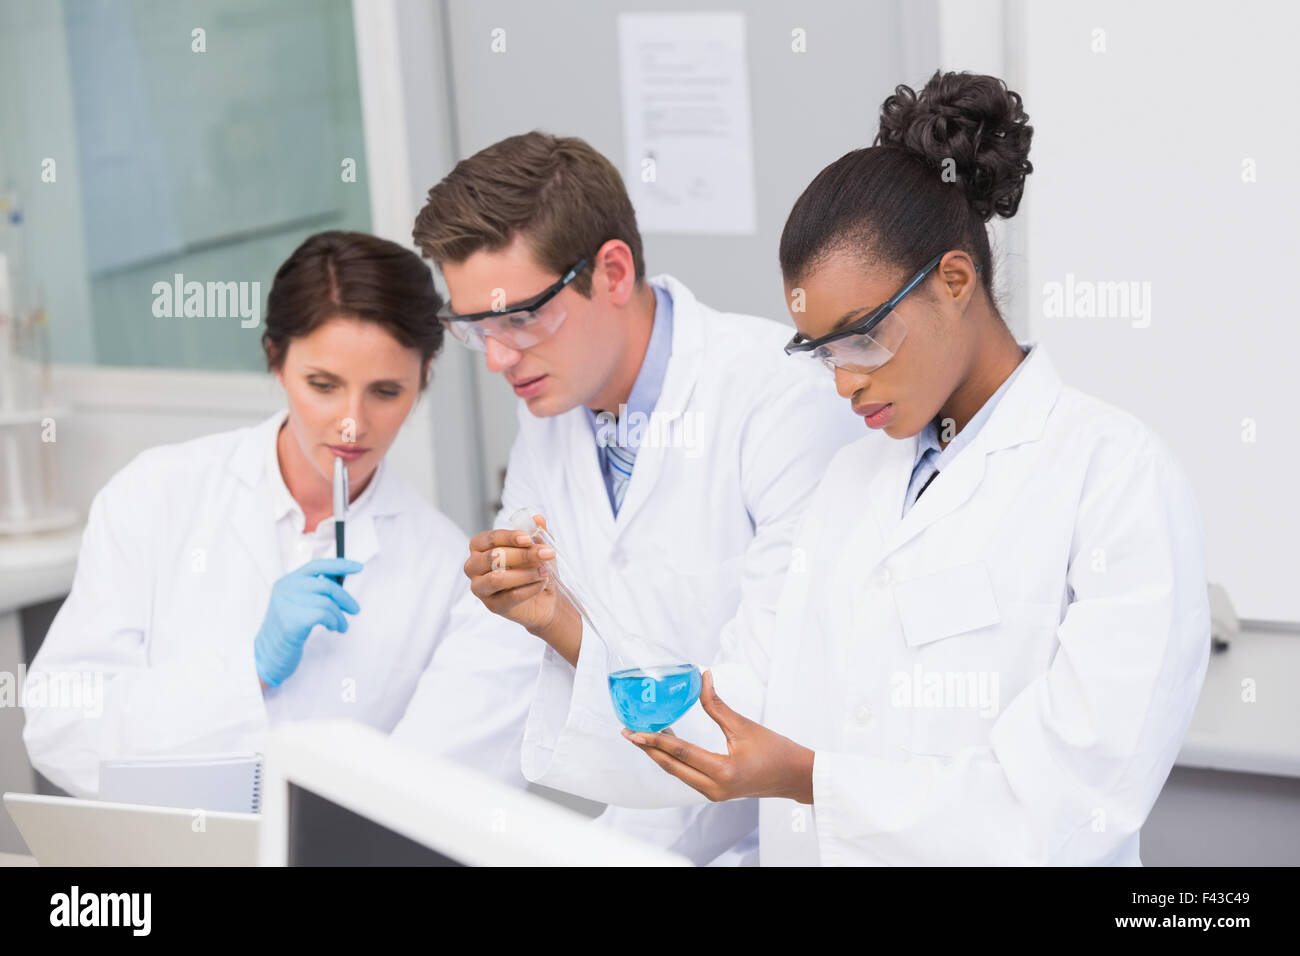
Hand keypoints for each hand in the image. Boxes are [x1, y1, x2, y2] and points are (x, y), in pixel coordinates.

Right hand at [254, 558, 362, 687]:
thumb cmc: (290, 628)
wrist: (270, 653)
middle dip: (346, 598)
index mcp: (287, 581)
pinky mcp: (291, 621)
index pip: (317, 565)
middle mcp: (284, 589)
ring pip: (327, 603)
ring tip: (342, 627)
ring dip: (340, 616)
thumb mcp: (299, 603)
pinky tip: (332, 629)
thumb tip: (342, 579)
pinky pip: (324, 615)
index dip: (339, 565)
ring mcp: (285, 604)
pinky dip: (334, 622)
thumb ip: (315, 590)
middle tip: (356, 610)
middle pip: (326, 585)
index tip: (359, 567)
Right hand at [464, 516, 558, 634]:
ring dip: (526, 574)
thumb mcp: (539, 547)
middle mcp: (473, 566)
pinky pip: (510, 596)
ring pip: (497, 578)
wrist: (543, 598)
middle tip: (547, 553)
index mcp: (480, 547)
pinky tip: (543, 583)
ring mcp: (480, 588)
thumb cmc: (534, 568)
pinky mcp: (492, 606)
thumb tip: (538, 519)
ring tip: (545, 571)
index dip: (509, 537)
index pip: (489, 539)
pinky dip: (530, 588)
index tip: (528, 538)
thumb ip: (537, 533)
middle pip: (493, 557)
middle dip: (523, 554)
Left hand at [622, 670, 815, 803]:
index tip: (634, 731)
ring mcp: (713, 794)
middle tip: (629, 732)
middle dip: (648, 749)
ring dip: (659, 754)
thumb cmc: (776, 751)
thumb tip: (702, 676)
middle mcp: (714, 788)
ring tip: (643, 734)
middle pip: (671, 767)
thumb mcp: (744, 725)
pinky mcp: (715, 792)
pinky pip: (687, 775)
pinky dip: (673, 760)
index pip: (680, 753)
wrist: (795, 776)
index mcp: (723, 772)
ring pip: (677, 773)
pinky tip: (666, 744)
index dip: (655, 740)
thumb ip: (717, 704)